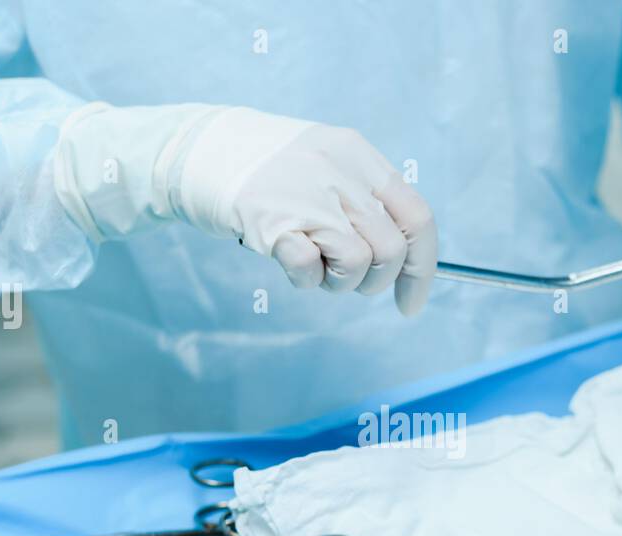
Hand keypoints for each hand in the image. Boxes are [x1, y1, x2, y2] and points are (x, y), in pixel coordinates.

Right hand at [174, 109, 437, 315]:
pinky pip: (310, 269)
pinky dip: (304, 277)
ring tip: (312, 262)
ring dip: (339, 281)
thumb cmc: (268, 169)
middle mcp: (340, 172)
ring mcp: (307, 195)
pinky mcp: (274, 220)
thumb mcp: (326, 163)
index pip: (416, 216)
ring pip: (358, 263)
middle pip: (391, 249)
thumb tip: (404, 257)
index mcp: (358, 156)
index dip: (422, 267)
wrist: (200, 149)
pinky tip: (286, 257)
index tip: (412, 301)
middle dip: (377, 281)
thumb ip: (363, 200)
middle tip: (348, 280)